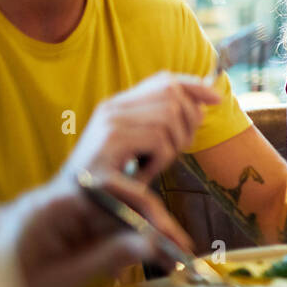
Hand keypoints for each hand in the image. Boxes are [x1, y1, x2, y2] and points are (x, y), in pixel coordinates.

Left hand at [0, 170, 195, 286]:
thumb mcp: (58, 282)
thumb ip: (104, 258)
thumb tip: (151, 243)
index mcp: (52, 205)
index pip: (113, 192)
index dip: (148, 211)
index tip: (172, 236)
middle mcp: (58, 205)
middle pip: (117, 205)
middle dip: (151, 227)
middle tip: (183, 253)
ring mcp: (58, 221)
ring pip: (112, 221)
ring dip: (141, 240)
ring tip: (173, 262)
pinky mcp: (59, 237)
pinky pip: (98, 235)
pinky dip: (122, 249)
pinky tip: (144, 262)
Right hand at [65, 72, 222, 182]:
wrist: (69, 206)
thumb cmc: (110, 180)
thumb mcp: (139, 147)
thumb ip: (163, 123)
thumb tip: (206, 102)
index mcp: (118, 105)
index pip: (164, 80)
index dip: (194, 86)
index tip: (216, 98)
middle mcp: (112, 108)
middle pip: (172, 96)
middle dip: (187, 123)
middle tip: (175, 150)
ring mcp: (110, 124)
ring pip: (169, 119)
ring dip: (171, 147)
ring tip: (153, 164)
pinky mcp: (111, 145)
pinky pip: (158, 141)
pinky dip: (160, 160)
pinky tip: (144, 172)